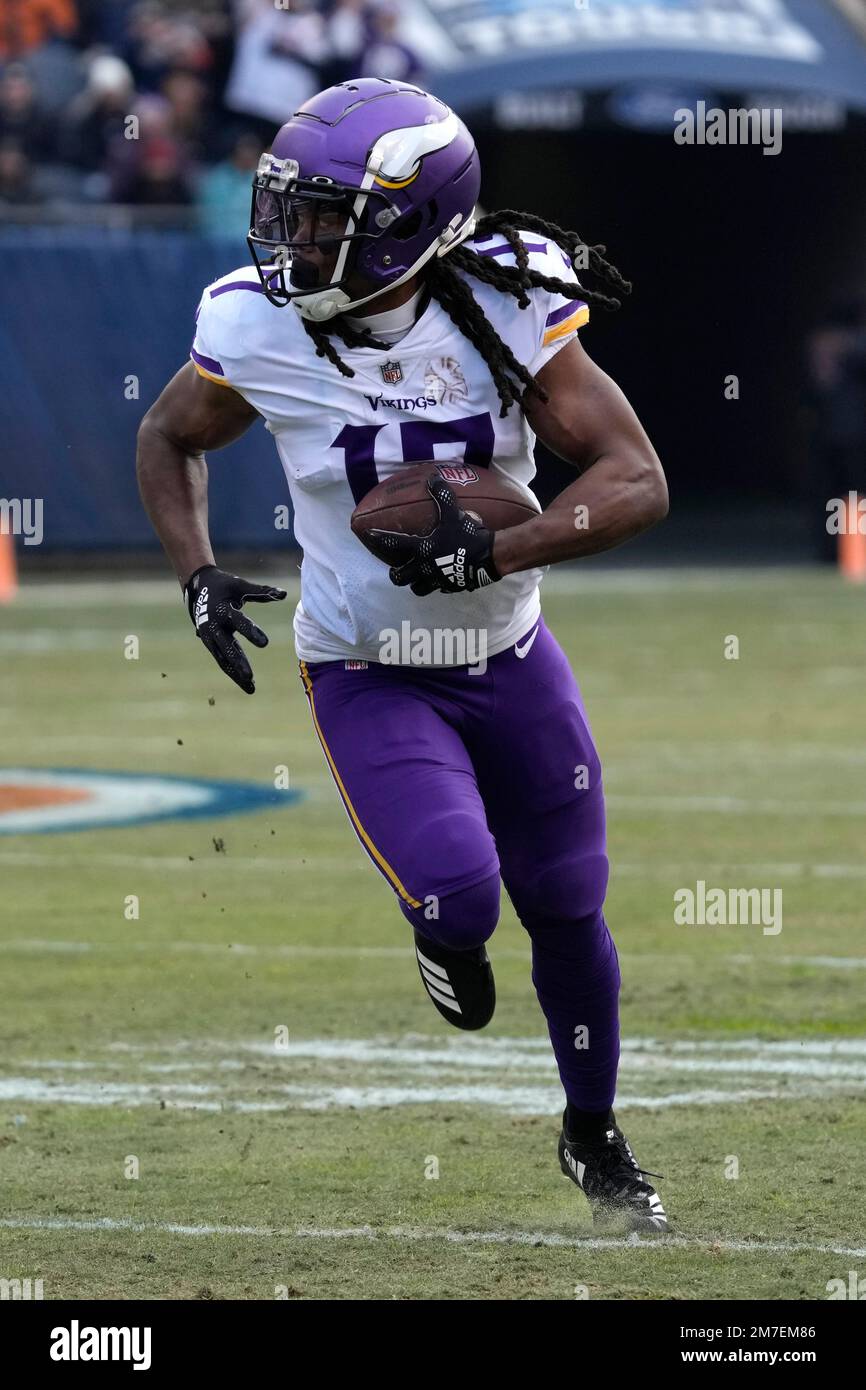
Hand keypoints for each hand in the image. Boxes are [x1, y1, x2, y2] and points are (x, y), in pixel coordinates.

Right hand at [183, 565, 286, 693]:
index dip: (251, 631)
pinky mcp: (210, 645)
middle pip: (227, 646)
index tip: (265, 643)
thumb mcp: (240, 586)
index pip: (238, 622)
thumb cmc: (224, 586)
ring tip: (251, 688)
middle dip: (238, 661)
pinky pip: (222, 661)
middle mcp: (213, 626)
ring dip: (236, 674)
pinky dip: (234, 672)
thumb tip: (284, 593)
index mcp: (221, 610)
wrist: (198, 588)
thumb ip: (262, 592)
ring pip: (223, 659)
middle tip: (250, 675)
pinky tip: (248, 684)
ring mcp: (209, 638)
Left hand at [368, 477, 501, 595]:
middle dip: (396, 573)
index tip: (369, 535)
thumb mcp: (453, 513)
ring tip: (416, 577)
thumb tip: (433, 478)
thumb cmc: (466, 535)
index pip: (393, 543)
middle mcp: (423, 567)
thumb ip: (442, 496)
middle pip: (399, 577)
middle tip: (396, 567)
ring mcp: (435, 580)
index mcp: (421, 548)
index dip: (379, 538)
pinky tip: (440, 580)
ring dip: (414, 583)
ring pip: (416, 588)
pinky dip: (436, 585)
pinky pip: (437, 589)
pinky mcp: (448, 587)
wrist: (487, 557)